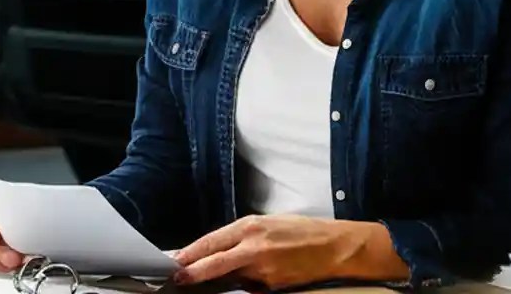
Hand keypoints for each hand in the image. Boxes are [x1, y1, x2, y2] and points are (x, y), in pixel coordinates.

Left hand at [172, 215, 408, 288]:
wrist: (335, 247)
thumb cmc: (305, 231)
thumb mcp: (271, 224)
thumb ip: (244, 237)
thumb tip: (219, 251)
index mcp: (251, 226)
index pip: (211, 242)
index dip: (190, 254)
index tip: (175, 261)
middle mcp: (253, 246)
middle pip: (212, 263)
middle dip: (192, 273)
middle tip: (178, 279)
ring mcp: (262, 268)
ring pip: (231, 278)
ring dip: (224, 279)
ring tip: (222, 276)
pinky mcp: (271, 285)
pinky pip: (251, 286)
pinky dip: (249, 283)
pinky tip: (261, 276)